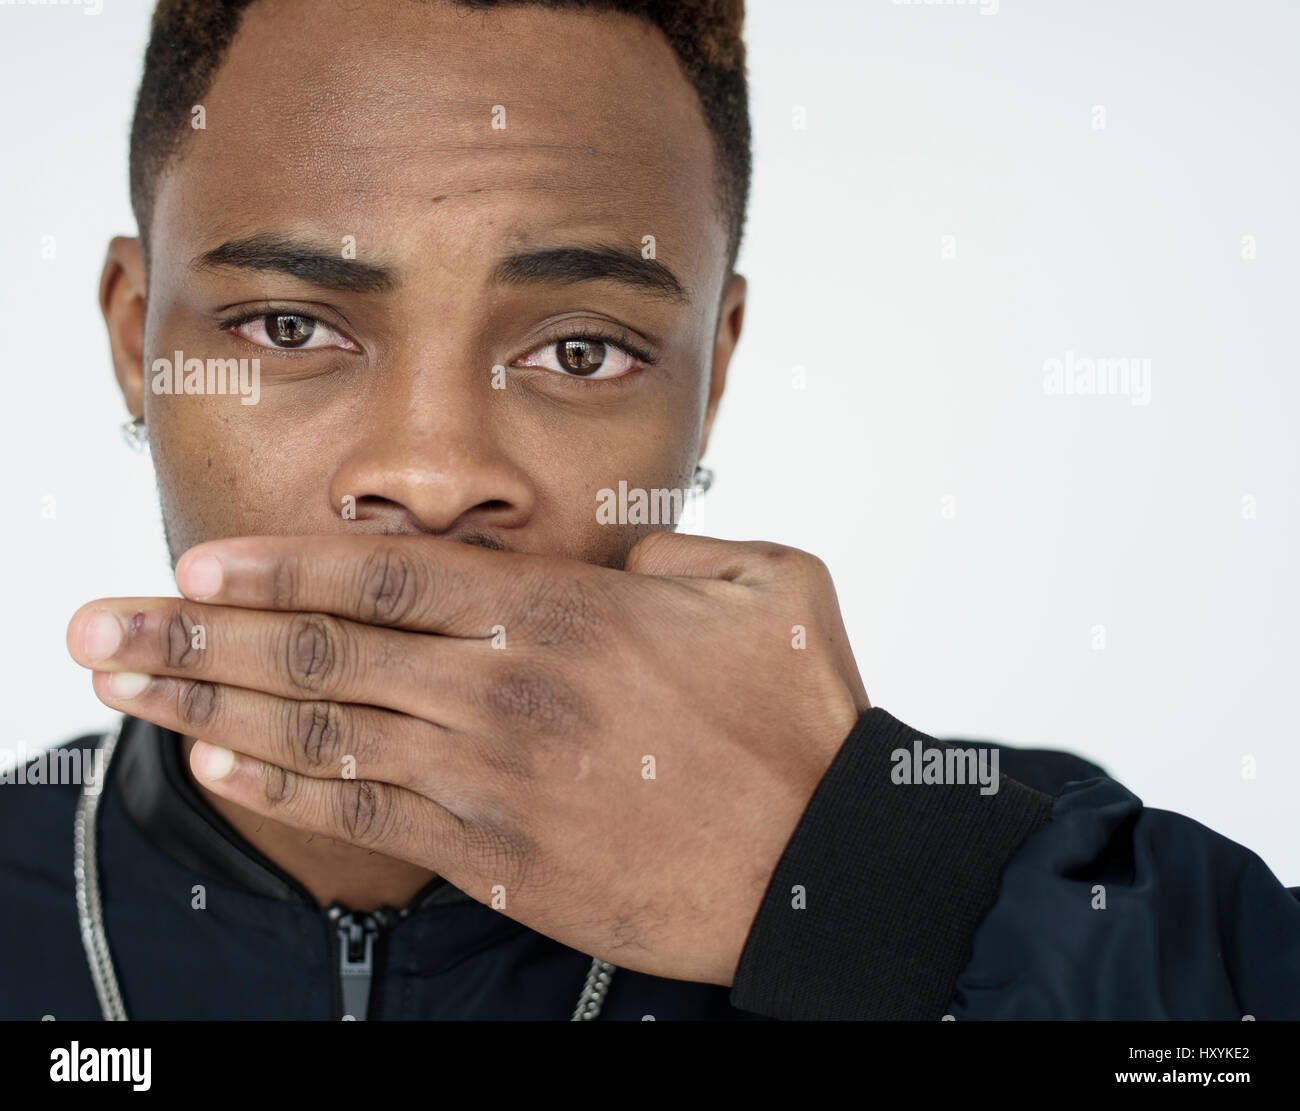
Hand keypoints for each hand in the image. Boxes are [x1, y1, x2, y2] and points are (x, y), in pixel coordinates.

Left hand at [68, 532, 868, 984]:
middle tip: (101, 625)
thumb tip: (611, 550)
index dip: (281, 566)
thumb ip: (674, 542)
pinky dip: (290, 789)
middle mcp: (509, 692)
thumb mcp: (767, 580)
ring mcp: (497, 782)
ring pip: (326, 735)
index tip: (197, 564)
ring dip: (214, 706)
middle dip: (199, 636)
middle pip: (324, 654)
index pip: (388, 577)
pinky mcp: (503, 858)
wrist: (827, 862)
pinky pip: (373, 816)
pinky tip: (225, 765)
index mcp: (567, 613)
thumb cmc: (802, 717)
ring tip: (126, 689)